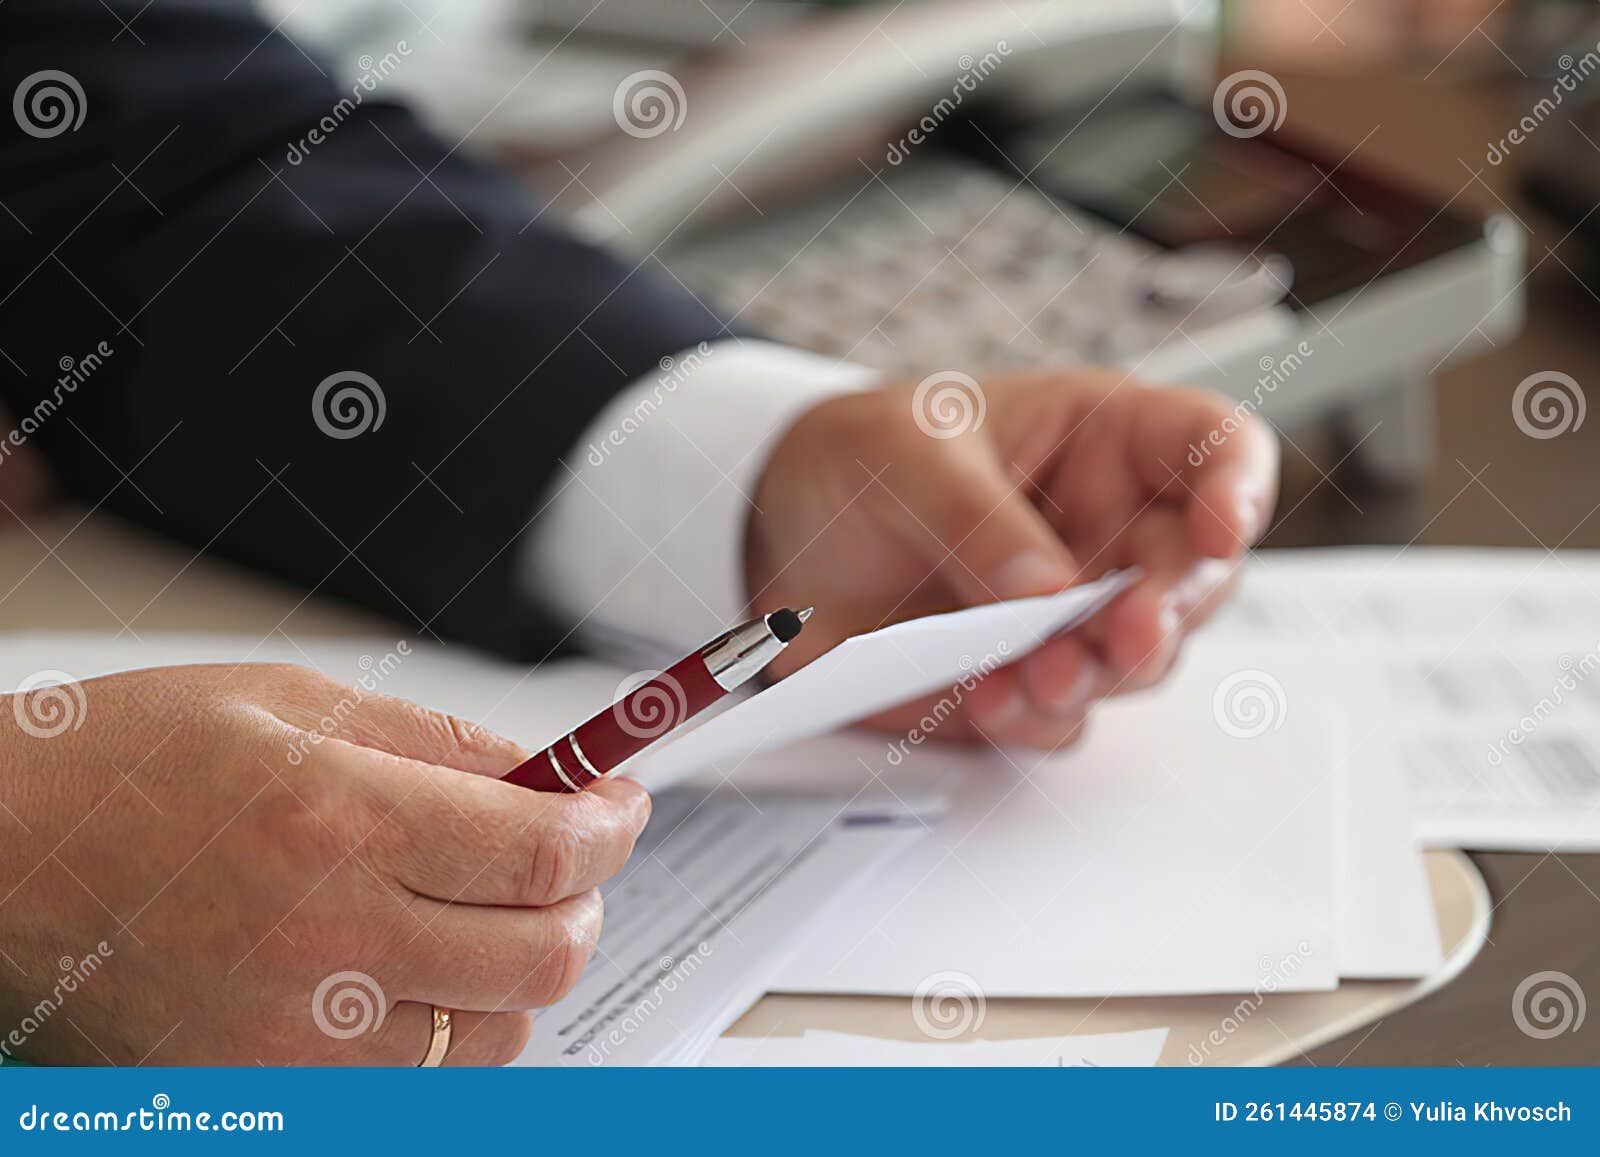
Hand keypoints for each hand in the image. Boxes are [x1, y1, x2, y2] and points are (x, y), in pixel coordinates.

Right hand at [0, 663, 649, 1064]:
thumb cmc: (124, 767)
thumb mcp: (291, 701)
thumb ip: (438, 741)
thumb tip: (549, 769)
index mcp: (343, 822)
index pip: (544, 852)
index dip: (610, 828)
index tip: (621, 805)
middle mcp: (331, 941)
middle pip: (545, 954)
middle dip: (585, 899)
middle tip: (570, 857)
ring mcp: (301, 1036)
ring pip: (497, 1030)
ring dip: (521, 968)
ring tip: (481, 910)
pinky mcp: (273, 1090)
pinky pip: (421, 1081)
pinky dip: (453, 1027)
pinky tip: (422, 972)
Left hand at [747, 369, 1277, 749]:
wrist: (777, 541)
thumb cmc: (854, 459)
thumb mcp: (902, 453)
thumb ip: (973, 515)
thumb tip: (1047, 588)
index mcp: (1099, 439)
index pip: (1210, 447)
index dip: (1236, 487)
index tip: (1219, 531)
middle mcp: (1105, 529)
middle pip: (1193, 577)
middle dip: (1167, 612)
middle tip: (1127, 635)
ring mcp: (1071, 612)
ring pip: (1138, 660)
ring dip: (1100, 675)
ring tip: (1036, 675)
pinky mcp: (1026, 676)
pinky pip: (1063, 714)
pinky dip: (1036, 717)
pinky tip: (988, 697)